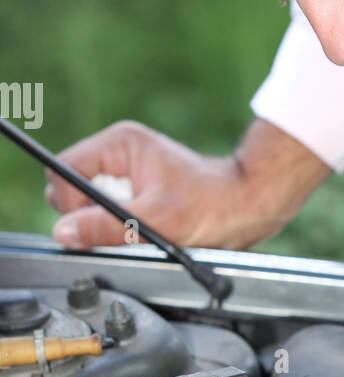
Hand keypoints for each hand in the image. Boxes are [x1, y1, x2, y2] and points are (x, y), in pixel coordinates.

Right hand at [44, 119, 330, 250]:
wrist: (247, 206)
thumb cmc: (213, 204)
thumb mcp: (157, 220)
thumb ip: (107, 226)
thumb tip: (64, 233)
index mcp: (119, 143)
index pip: (63, 170)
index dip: (71, 202)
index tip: (93, 223)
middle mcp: (118, 153)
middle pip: (69, 187)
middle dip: (88, 214)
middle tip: (123, 227)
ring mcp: (125, 171)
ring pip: (87, 203)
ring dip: (105, 222)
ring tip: (141, 227)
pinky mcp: (135, 190)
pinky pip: (106, 211)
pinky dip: (118, 226)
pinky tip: (144, 228)